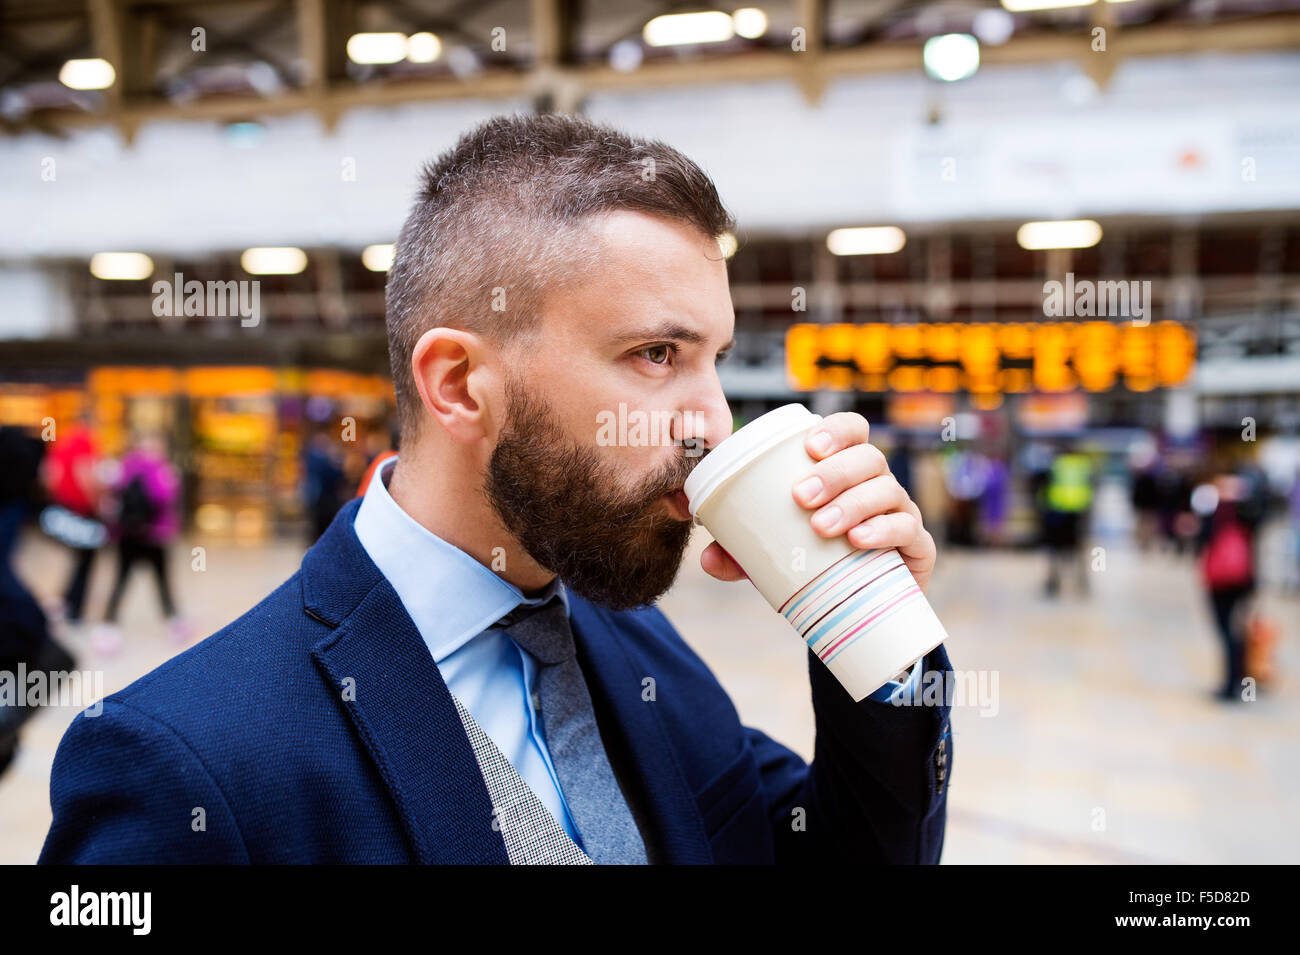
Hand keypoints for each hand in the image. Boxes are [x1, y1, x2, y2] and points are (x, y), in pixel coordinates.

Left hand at [700, 412, 936, 593]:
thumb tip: (708, 557)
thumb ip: (742, 553)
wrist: (861, 610)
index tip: (809, 447)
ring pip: (887, 490)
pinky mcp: (917, 547)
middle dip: (835, 472)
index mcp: (847, 471)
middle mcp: (877, 485)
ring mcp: (901, 513)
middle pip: (868, 459)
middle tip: (801, 497)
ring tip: (822, 527)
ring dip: (854, 503)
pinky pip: (909, 530)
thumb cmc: (817, 564)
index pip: (853, 431)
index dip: (837, 430)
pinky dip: (884, 530)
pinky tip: (860, 540)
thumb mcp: (775, 556)